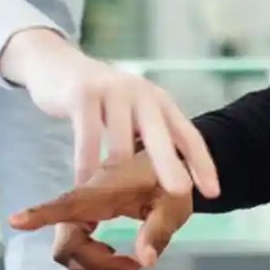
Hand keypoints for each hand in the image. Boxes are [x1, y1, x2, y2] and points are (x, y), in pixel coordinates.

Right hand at [0, 28, 218, 193]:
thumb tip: (170, 183)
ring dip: (115, 178)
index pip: (188, 135)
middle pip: (161, 137)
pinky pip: (87, 140)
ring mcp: (113, 92)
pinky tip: (83, 186)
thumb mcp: (132, 112)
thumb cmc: (100, 99)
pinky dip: (85, 166)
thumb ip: (149, 138)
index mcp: (160, 102)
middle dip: (171, 167)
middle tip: (180, 193)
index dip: (202, 164)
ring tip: (109, 205)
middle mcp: (142, 94)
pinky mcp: (83, 95)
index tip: (213, 192)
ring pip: (120, 145)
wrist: (55, 64)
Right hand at [10, 151, 191, 269]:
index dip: (40, 213)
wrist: (169, 159)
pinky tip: (123, 261)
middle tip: (132, 269)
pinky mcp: (88, 214)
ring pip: (71, 249)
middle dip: (94, 266)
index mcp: (103, 191)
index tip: (16, 220)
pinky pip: (79, 245)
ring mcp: (84, 208)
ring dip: (96, 267)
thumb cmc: (171, 176)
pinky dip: (96, 261)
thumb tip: (145, 261)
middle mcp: (86, 199)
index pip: (66, 205)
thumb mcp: (175, 202)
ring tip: (132, 267)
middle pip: (68, 244)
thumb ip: (159, 230)